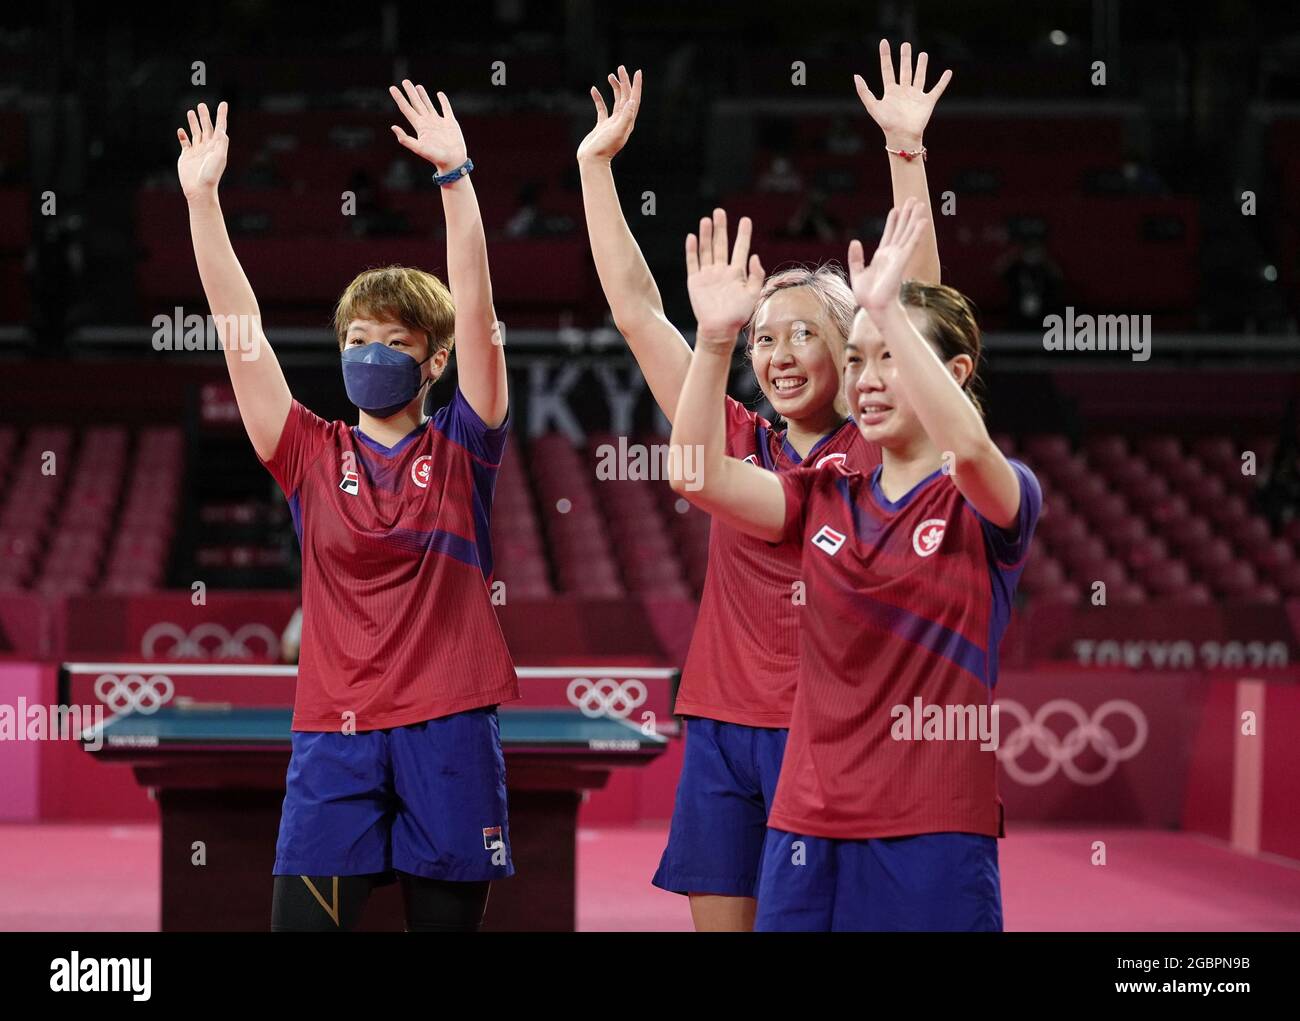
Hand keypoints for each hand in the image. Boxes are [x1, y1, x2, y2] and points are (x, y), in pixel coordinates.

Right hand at [176, 101, 228, 201]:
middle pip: (206, 127)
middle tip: (201, 105)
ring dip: (193, 123)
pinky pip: (185, 142)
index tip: (224, 104)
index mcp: (217, 146)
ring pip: (195, 133)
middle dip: (204, 116)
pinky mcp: (187, 156)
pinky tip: (181, 130)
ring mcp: (197, 151)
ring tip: (191, 112)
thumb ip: (221, 143)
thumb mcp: (219, 157)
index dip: (221, 115)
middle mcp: (207, 147)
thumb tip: (222, 130)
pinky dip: (183, 136)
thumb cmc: (210, 175)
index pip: (220, 127)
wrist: (199, 189)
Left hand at [389, 81, 466, 173]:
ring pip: (429, 105)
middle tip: (405, 81)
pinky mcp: (450, 123)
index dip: (399, 98)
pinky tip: (439, 94)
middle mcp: (427, 122)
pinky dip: (443, 101)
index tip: (392, 88)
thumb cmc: (436, 157)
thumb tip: (393, 127)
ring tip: (418, 86)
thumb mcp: (419, 148)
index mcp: (420, 127)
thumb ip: (406, 139)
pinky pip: (446, 109)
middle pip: (416, 104)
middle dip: (410, 92)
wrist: (453, 162)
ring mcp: (439, 122)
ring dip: (423, 95)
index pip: (406, 109)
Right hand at [578, 65, 641, 163]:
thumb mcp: (617, 132)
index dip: (636, 85)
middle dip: (624, 82)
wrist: (592, 161)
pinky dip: (598, 98)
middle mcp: (622, 120)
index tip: (637, 71)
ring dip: (614, 88)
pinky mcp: (602, 125)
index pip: (634, 99)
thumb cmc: (605, 148)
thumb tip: (631, 101)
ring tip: (611, 75)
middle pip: (625, 96)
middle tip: (621, 68)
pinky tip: (593, 90)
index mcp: (628, 121)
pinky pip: (601, 108)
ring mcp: (612, 122)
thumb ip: (625, 117)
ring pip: (615, 101)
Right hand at [686, 209, 764, 345]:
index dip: (743, 234)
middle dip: (721, 228)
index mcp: (737, 274)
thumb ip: (756, 275)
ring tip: (706, 219)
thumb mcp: (753, 295)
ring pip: (707, 250)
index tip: (746, 220)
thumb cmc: (738, 316)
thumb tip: (755, 256)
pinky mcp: (695, 281)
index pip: (740, 249)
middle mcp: (722, 271)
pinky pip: (693, 262)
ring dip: (706, 235)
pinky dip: (692, 250)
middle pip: (721, 245)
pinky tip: (692, 237)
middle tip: (720, 212)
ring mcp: (708, 275)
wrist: (719, 329)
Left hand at [848, 198, 928, 312]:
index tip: (896, 209)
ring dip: (914, 218)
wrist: (875, 308)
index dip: (893, 221)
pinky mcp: (902, 261)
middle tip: (913, 200)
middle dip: (907, 215)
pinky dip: (917, 232)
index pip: (889, 234)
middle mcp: (892, 254)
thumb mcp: (857, 273)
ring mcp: (898, 256)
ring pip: (908, 233)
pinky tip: (923, 221)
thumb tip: (855, 241)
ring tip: (919, 203)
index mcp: (881, 257)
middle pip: (901, 230)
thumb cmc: (867, 296)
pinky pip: (911, 243)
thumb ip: (856, 257)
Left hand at [854, 39, 951, 146]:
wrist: (902, 136)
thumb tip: (856, 75)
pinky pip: (937, 89)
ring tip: (922, 54)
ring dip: (921, 65)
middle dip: (905, 57)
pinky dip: (943, 81)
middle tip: (906, 45)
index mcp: (891, 91)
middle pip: (904, 70)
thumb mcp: (873, 106)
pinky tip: (948, 72)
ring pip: (919, 76)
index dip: (885, 56)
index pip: (887, 69)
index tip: (884, 42)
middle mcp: (904, 92)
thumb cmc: (887, 123)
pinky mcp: (928, 102)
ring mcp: (916, 96)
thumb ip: (864, 91)